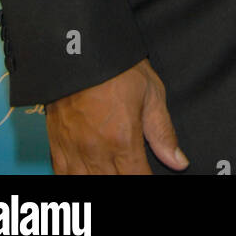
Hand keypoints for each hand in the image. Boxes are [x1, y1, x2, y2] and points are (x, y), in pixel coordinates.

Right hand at [45, 58, 188, 174]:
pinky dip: (77, 180)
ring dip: (102, 183)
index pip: (138, 180)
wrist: (79, 50)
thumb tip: (178, 161)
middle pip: (113, 185)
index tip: (150, 176)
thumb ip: (163, 132)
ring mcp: (74, 151)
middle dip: (126, 182)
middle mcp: (96, 151)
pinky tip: (87, 176)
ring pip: (88, 185)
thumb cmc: (116, 67)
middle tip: (131, 172)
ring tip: (112, 174)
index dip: (147, 182)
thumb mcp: (151, 93)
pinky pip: (63, 176)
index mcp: (122, 140)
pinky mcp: (57, 146)